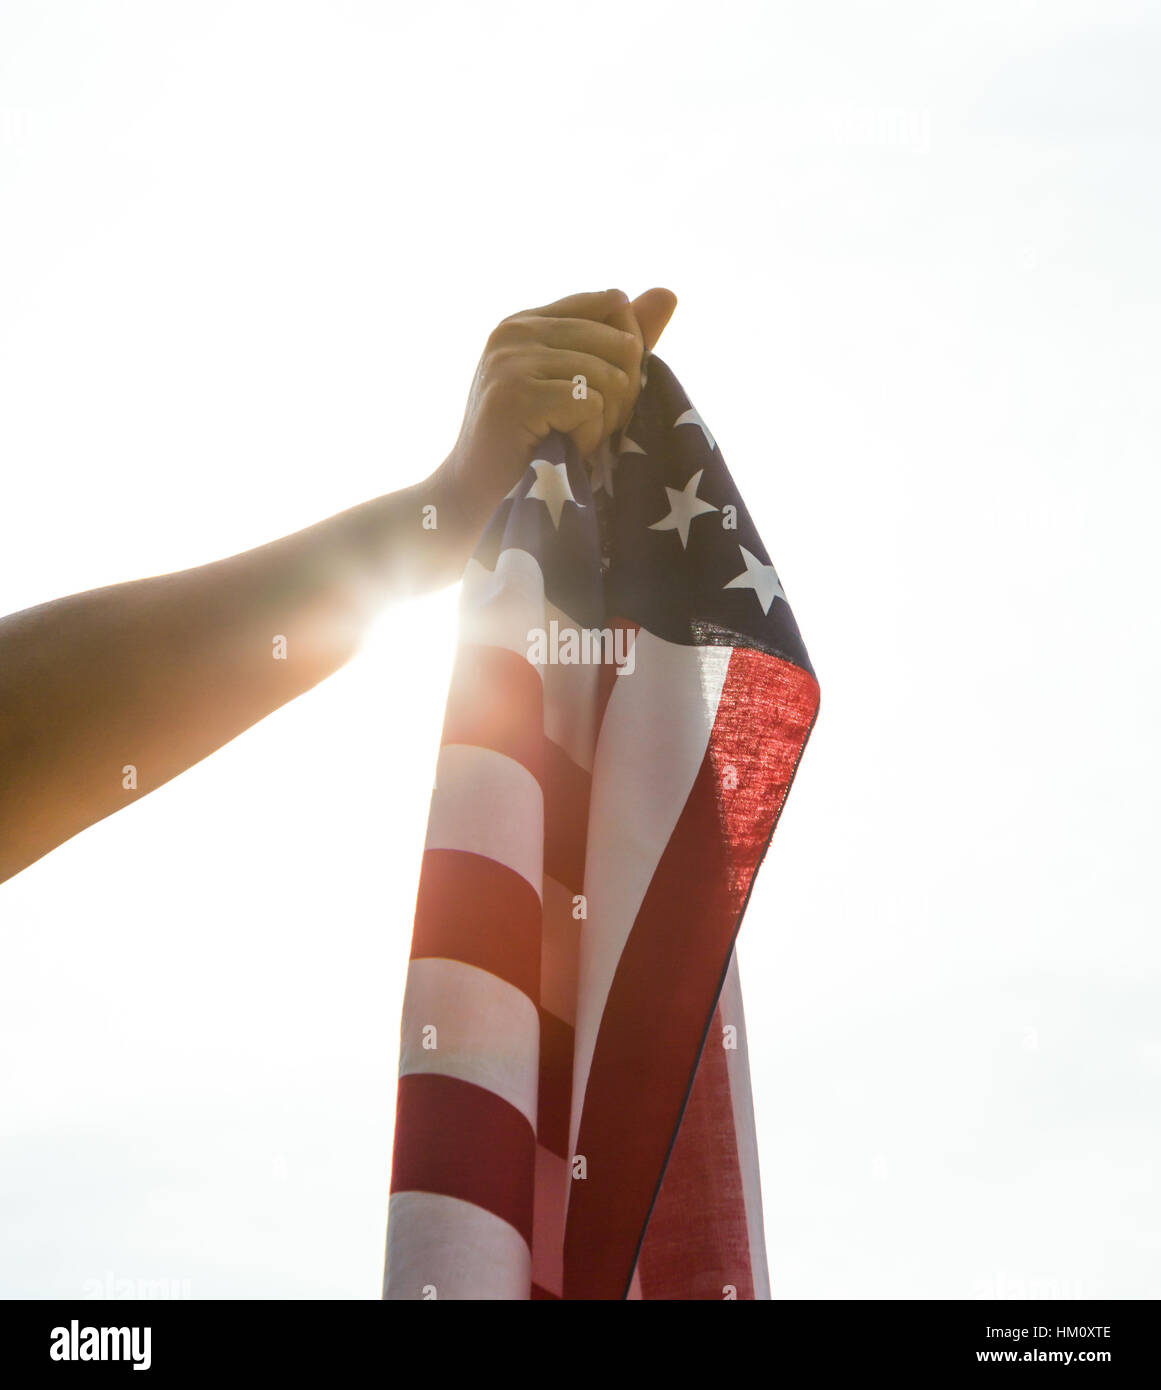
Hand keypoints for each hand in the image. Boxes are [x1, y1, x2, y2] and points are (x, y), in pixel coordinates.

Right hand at [442, 287, 676, 523]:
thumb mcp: (578, 385)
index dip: (625, 356)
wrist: (477, 499)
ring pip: (609, 377)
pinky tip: (561, 450)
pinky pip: (590, 405)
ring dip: (602, 423)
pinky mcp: (515, 395)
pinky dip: (587, 438)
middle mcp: (515, 331)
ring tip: (570, 440)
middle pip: (620, 343)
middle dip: (620, 396)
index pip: (612, 305)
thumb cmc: (534, 446)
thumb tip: (670, 292)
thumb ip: (621, 340)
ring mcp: (510, 361)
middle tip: (587, 428)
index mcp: (528, 321)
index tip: (598, 396)